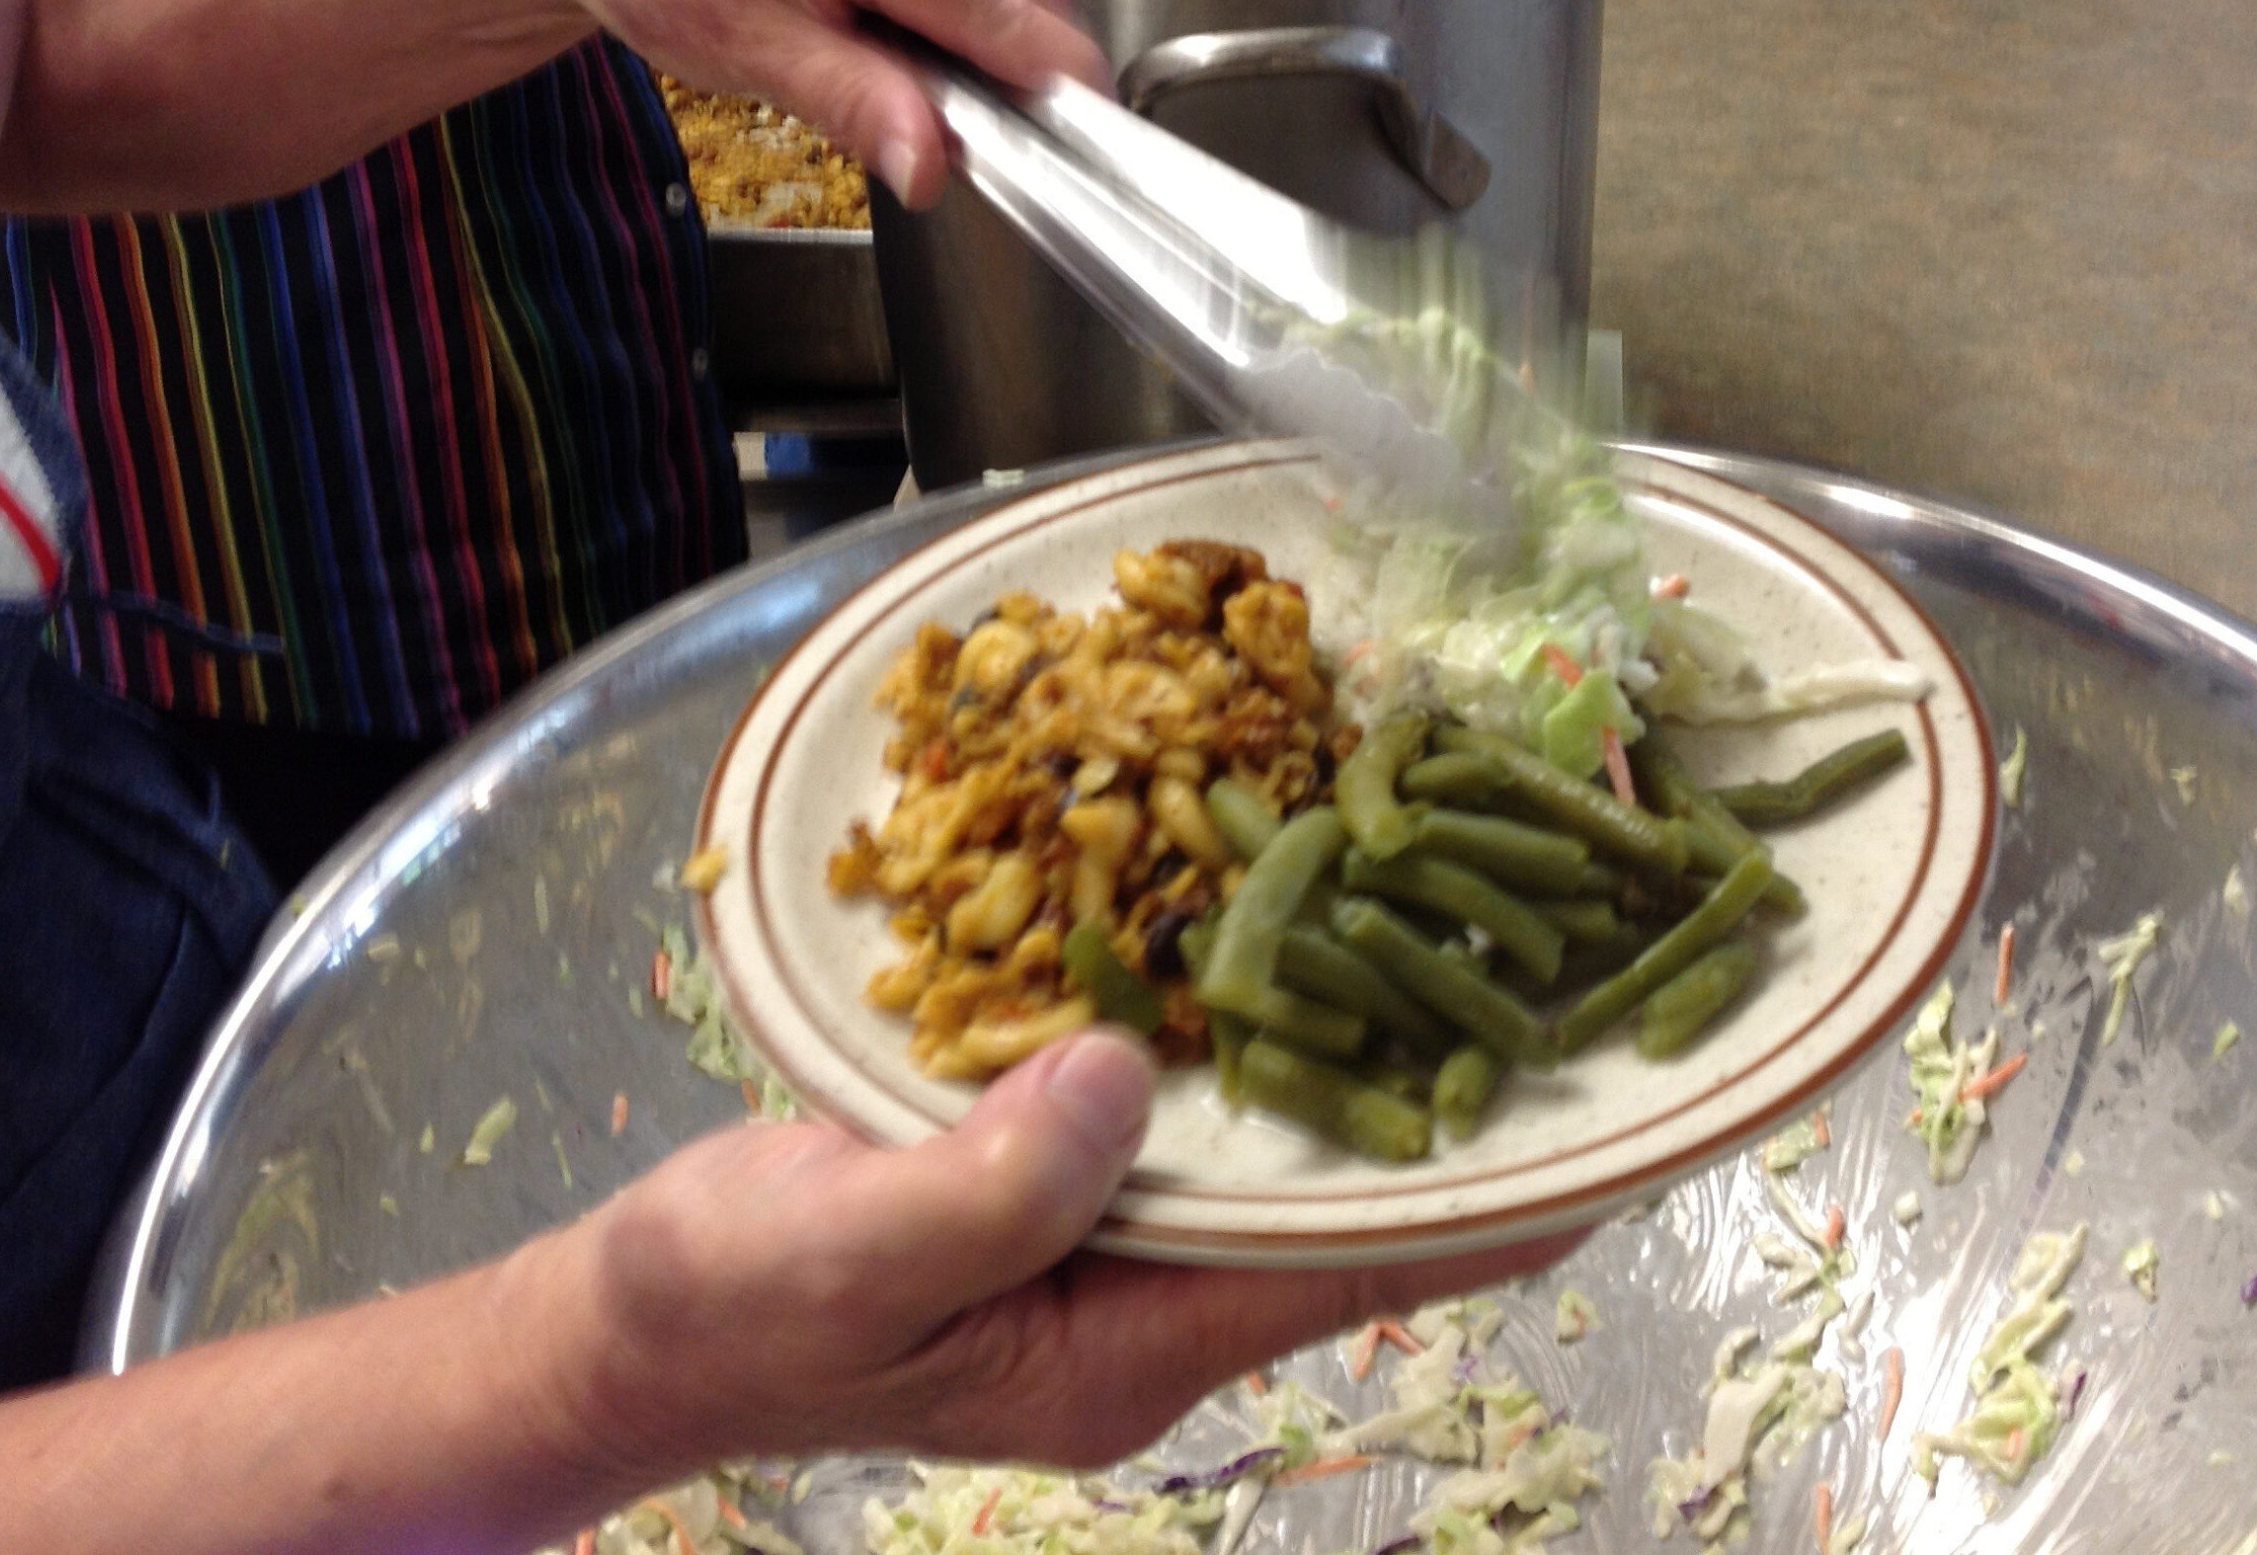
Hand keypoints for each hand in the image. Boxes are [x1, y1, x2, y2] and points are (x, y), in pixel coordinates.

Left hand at [532, 0, 1107, 208]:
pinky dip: (979, 17)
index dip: (1052, 80)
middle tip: (991, 146)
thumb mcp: (748, 51)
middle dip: (1026, 69)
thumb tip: (932, 164)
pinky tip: (928, 55)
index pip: (995, 5)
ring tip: (942, 99)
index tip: (1088, 142)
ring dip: (1004, 44)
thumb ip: (852, 103)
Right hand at [539, 1030, 1587, 1475]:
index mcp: (1135, 1341)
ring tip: (1472, 926)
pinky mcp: (1060, 1170)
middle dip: (1462, 1103)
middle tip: (1573, 976)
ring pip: (1280, 1137)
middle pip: (1352, 1200)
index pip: (1366, 1267)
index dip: (1500, 1200)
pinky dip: (1248, 1012)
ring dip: (1369, 1042)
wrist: (632, 1326)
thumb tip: (1121, 1072)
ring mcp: (1113, 1233)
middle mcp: (1157, 1291)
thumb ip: (987, 1183)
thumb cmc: (730, 1312)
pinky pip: (1188, 1094)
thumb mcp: (845, 1257)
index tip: (1624, 1123)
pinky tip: (1279, 915)